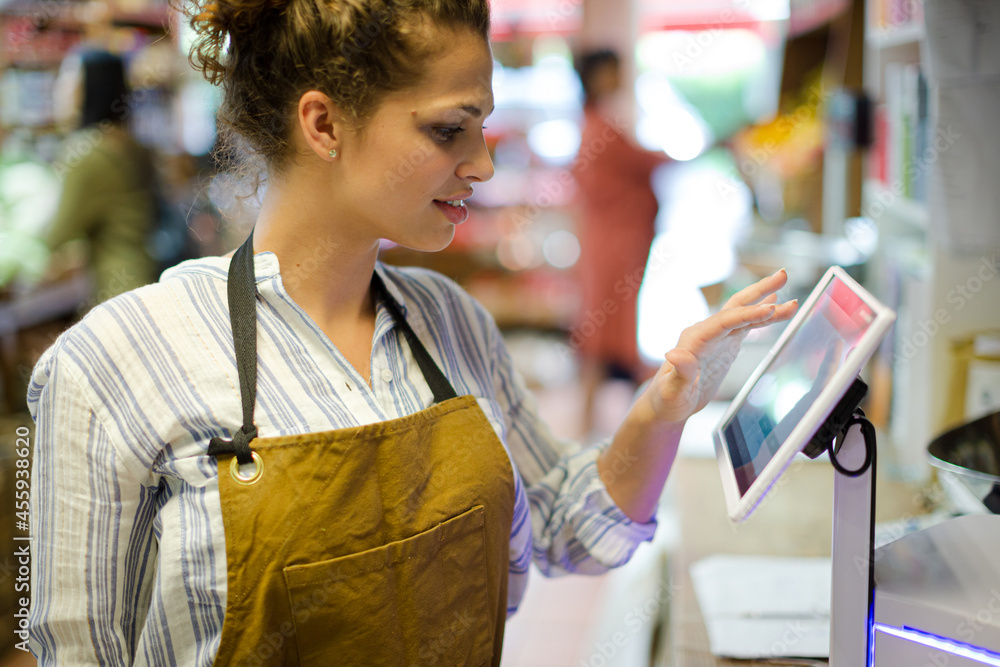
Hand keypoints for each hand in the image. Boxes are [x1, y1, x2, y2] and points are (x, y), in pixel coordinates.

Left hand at [640, 269, 798, 424]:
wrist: (668, 405)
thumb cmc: (668, 399)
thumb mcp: (672, 390)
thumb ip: (678, 373)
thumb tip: (674, 353)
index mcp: (694, 339)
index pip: (725, 320)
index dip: (748, 314)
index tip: (771, 308)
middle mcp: (705, 333)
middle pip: (735, 306)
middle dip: (759, 291)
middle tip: (782, 275)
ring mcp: (715, 337)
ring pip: (744, 314)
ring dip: (767, 303)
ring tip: (793, 298)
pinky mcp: (723, 345)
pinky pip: (746, 326)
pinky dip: (762, 318)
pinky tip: (774, 308)